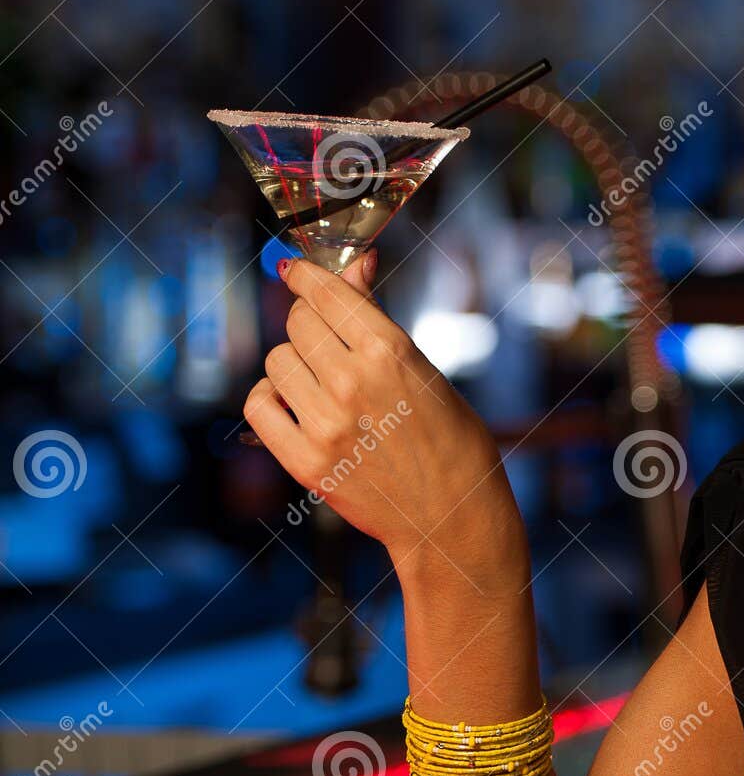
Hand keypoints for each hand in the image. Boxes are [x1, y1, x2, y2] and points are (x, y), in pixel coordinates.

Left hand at [244, 252, 522, 570]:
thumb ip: (377, 317)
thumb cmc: (450, 437)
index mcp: (390, 351)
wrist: (452, 513)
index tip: (296, 270)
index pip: (325, 293)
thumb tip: (356, 262)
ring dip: (293, 364)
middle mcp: (353, 382)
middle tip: (328, 342)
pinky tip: (295, 404)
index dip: (306, 275)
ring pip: (276, 360)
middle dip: (309, 324)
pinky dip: (271, 398)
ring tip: (321, 384)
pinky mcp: (305, 460)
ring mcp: (325, 423)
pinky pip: (259, 404)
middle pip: (297, 322)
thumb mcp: (423, 367)